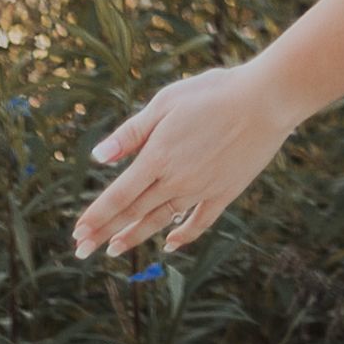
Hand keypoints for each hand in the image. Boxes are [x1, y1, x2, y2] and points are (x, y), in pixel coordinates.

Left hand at [72, 63, 296, 262]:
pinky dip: (182, 236)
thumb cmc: (214, 92)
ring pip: (161, 220)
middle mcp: (175, 180)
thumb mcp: (166, 102)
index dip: (95, 216)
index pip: (117, 196)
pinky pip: (199, 222)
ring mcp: (201, 189)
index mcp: (157, 157)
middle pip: (133, 212)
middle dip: (105, 232)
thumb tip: (99, 157)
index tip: (77, 233)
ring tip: (115, 249)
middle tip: (82, 250)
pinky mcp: (225, 192)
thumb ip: (132, 132)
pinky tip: (169, 245)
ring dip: (135, 235)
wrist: (266, 99)